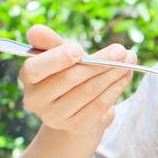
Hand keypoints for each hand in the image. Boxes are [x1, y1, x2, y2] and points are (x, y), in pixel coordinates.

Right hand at [20, 24, 136, 135]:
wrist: (73, 108)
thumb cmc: (64, 72)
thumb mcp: (58, 54)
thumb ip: (50, 42)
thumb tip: (36, 31)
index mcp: (28, 78)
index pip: (35, 68)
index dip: (57, 58)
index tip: (79, 49)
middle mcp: (37, 100)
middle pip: (70, 78)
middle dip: (99, 62)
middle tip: (121, 51)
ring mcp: (56, 117)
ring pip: (89, 91)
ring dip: (113, 73)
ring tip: (129, 59)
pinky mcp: (76, 127)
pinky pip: (100, 105)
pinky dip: (115, 88)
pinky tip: (126, 76)